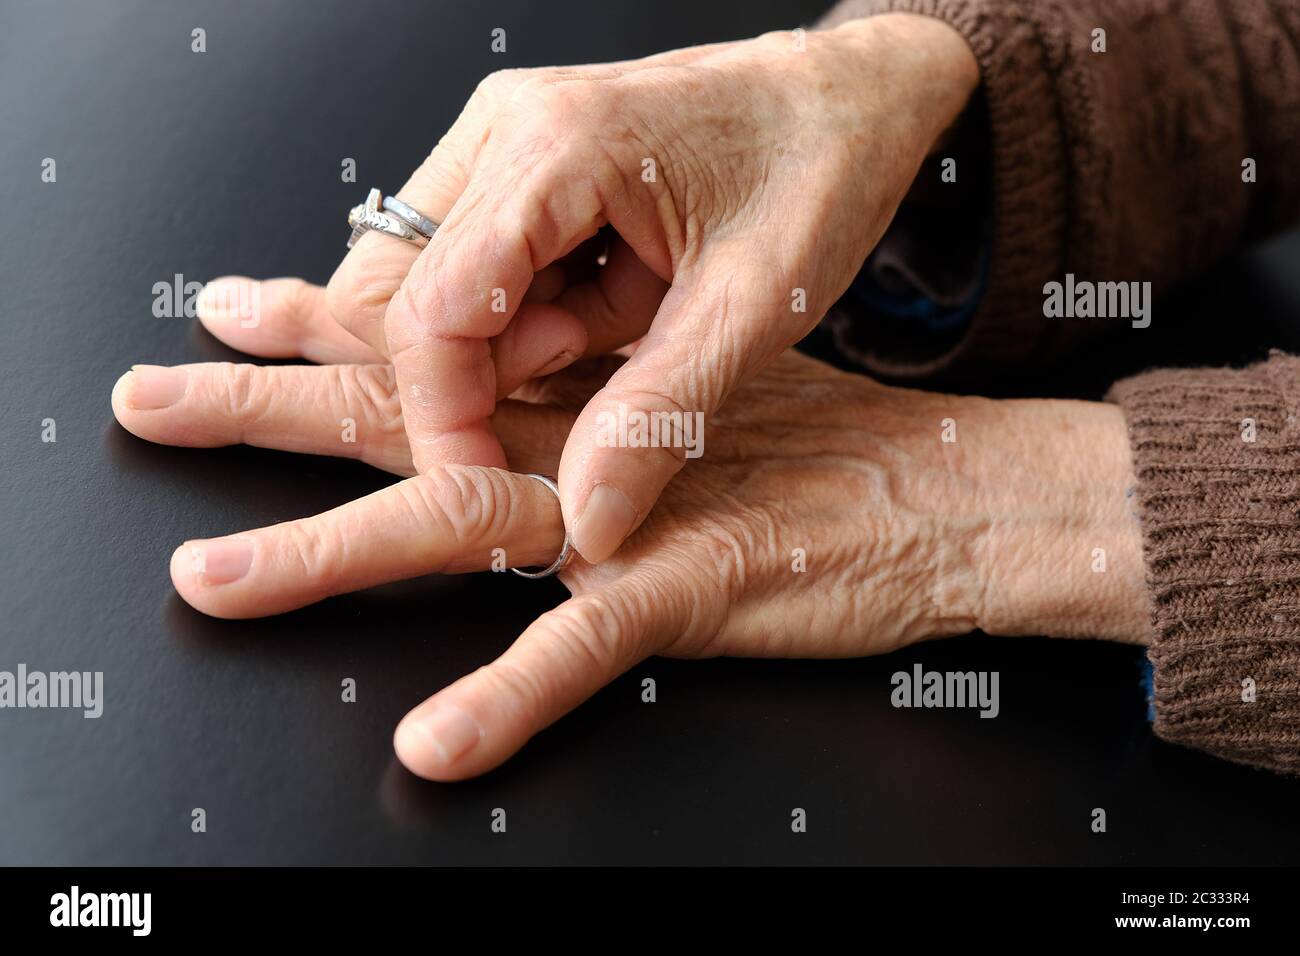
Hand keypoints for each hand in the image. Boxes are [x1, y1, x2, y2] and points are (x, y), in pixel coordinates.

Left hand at [111, 345, 1147, 780]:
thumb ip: (614, 416)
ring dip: (329, 555)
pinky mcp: (687, 588)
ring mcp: (629, 513)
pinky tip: (437, 738)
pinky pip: (581, 649)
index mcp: (591, 394)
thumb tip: (542, 423)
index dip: (330, 329)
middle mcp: (590, 439)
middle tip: (155, 398)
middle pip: (404, 419)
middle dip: (269, 408)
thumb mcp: (705, 412)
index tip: (243, 307)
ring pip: (456, 525)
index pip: (438, 352)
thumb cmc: (837, 457)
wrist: (952, 489)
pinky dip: (508, 696)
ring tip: (219, 577)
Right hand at [197, 13, 979, 566]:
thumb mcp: (753, 309)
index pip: (430, 313)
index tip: (490, 488)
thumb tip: (585, 518)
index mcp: (557, 146)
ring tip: (628, 321)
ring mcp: (508, 142)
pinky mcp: (523, 167)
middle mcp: (509, 129)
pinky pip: (481, 272)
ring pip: (437, 291)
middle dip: (482, 376)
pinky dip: (535, 318)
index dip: (446, 422)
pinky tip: (617, 301)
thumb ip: (658, 419)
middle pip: (407, 300)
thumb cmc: (821, 163)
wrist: (855, 98)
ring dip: (518, 345)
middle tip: (589, 376)